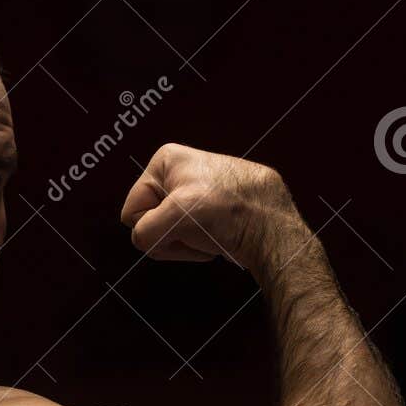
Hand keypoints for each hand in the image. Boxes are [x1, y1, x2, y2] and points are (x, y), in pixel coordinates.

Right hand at [120, 142, 298, 269]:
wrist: (273, 228)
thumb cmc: (229, 213)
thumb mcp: (175, 217)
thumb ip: (144, 232)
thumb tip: (145, 241)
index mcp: (165, 161)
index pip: (132, 210)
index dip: (152, 227)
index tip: (180, 225)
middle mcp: (179, 171)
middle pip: (150, 222)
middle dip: (171, 236)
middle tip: (197, 232)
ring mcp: (196, 191)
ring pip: (169, 233)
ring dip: (187, 243)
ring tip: (210, 235)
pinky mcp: (211, 210)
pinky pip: (189, 235)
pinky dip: (200, 244)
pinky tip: (218, 238)